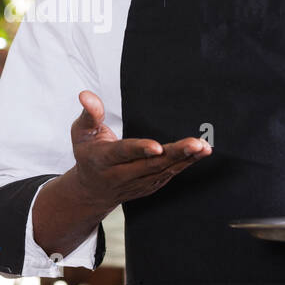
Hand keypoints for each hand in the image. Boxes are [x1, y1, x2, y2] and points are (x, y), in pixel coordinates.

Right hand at [67, 90, 211, 208]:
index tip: (157, 147)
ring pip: (164, 171)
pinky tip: (201, 152)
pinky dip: (186, 164)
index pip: (123, 154)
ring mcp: (138, 183)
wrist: (93, 189)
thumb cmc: (89, 154)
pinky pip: (170, 174)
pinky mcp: (151, 185)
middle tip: (195, 144)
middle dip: (174, 154)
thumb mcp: (81, 133)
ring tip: (203, 147)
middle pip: (151, 165)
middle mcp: (122, 175)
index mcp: (104, 160)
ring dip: (186, 159)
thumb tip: (86, 95)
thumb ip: (89, 114)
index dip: (140, 150)